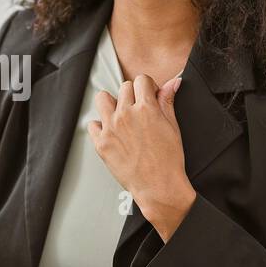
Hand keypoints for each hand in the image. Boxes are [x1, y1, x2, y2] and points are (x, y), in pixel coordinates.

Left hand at [87, 74, 196, 241]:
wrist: (158, 187)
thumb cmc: (168, 161)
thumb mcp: (173, 127)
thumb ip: (168, 101)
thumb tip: (172, 83)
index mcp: (146, 109)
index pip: (141, 80)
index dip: (148, 87)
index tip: (149, 96)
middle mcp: (126, 115)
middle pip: (124, 87)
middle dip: (133, 94)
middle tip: (138, 109)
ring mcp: (111, 128)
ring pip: (102, 98)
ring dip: (112, 103)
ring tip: (121, 115)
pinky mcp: (101, 143)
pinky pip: (92, 124)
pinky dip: (100, 126)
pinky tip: (112, 133)